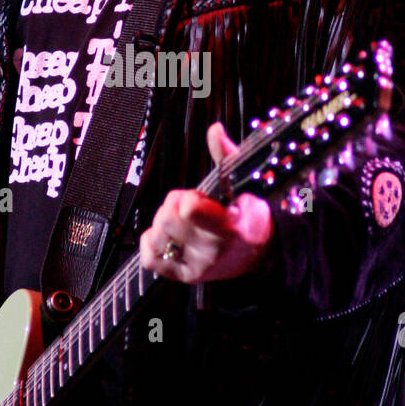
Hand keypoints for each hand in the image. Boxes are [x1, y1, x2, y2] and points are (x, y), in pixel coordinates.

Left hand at [139, 122, 275, 283]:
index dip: (188, 198)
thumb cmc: (246, 219)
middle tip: (191, 208)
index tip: (198, 198)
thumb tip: (215, 130)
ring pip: (156, 234)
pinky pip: (149, 257)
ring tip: (184, 224)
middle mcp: (209, 252)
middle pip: (166, 217)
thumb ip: (225, 157)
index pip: (188, 210)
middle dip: (175, 205)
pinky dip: (153, 242)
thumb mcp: (242, 185)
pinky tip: (169, 237)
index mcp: (227, 228)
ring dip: (165, 224)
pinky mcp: (180, 275)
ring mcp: (193, 266)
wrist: (256, 255)